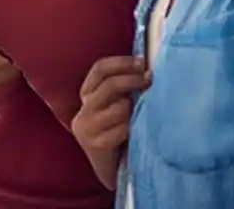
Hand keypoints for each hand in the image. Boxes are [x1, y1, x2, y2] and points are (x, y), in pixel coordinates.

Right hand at [71, 55, 150, 188]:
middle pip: (109, 85)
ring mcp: (87, 129)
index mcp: (86, 98)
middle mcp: (83, 111)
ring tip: (141, 117)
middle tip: (150, 79)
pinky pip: (123, 128)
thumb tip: (145, 68)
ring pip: (119, 107)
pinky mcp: (96, 144)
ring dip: (135, 110)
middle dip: (133, 79)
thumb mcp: (117, 109)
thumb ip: (123, 91)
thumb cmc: (122, 136)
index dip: (121, 62)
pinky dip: (134, 128)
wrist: (115, 171)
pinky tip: (137, 133)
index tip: (142, 62)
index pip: (99, 70)